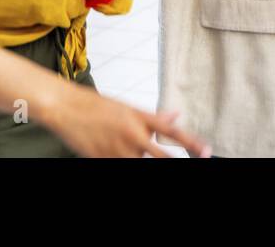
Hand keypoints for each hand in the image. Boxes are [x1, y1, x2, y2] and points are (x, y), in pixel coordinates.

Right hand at [44, 81, 210, 157]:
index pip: (173, 132)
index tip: (208, 151)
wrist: (66, 108)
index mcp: (140, 117)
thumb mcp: (129, 107)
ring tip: (137, 151)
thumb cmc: (99, 107)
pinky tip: (124, 156)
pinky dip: (126, 163)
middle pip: (162, 157)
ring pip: (141, 164)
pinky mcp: (102, 160)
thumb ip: (154, 117)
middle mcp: (132, 134)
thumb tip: (177, 115)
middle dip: (176, 163)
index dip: (192, 143)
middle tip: (196, 162)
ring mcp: (117, 150)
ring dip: (144, 161)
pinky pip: (121, 167)